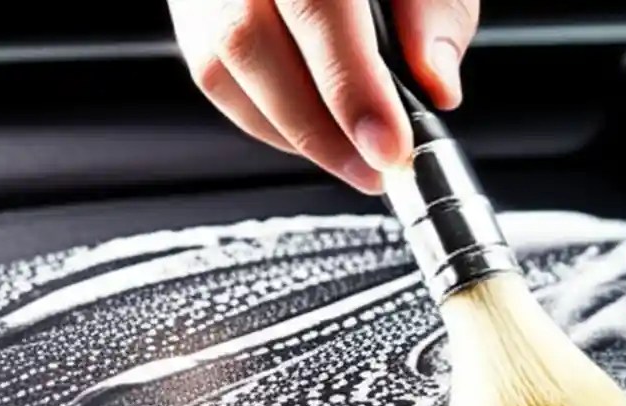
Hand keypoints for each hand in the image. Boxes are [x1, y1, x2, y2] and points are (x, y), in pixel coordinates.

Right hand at [167, 0, 478, 194]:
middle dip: (316, 127)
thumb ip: (435, 13)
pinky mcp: (190, 5)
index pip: (317, 6)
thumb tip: (435, 86)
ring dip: (290, 130)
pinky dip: (265, 114)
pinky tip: (313, 128)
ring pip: (219, 64)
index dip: (351, 86)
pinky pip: (210, 69)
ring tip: (350, 159)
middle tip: (373, 168)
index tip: (387, 145)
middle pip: (249, 40)